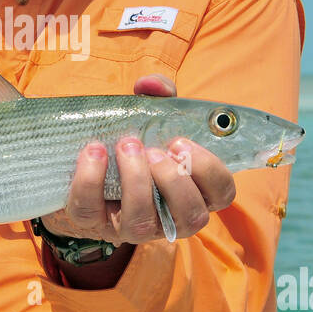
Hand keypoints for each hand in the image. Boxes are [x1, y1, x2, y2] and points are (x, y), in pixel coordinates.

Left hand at [38, 74, 237, 245]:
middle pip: (191, 217)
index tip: (180, 143)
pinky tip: (94, 152)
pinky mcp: (93, 224)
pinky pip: (89, 213)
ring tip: (127, 147)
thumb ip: (159, 95)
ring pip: (143, 223)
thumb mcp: (154, 117)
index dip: (208, 171)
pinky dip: (90, 180)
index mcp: (194, 192)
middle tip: (154, 150)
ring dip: (136, 181)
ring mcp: (133, 227)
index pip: (222, 195)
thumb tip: (151, 84)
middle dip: (174, 181)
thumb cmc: (137, 142)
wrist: (91, 163)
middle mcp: (170, 218)